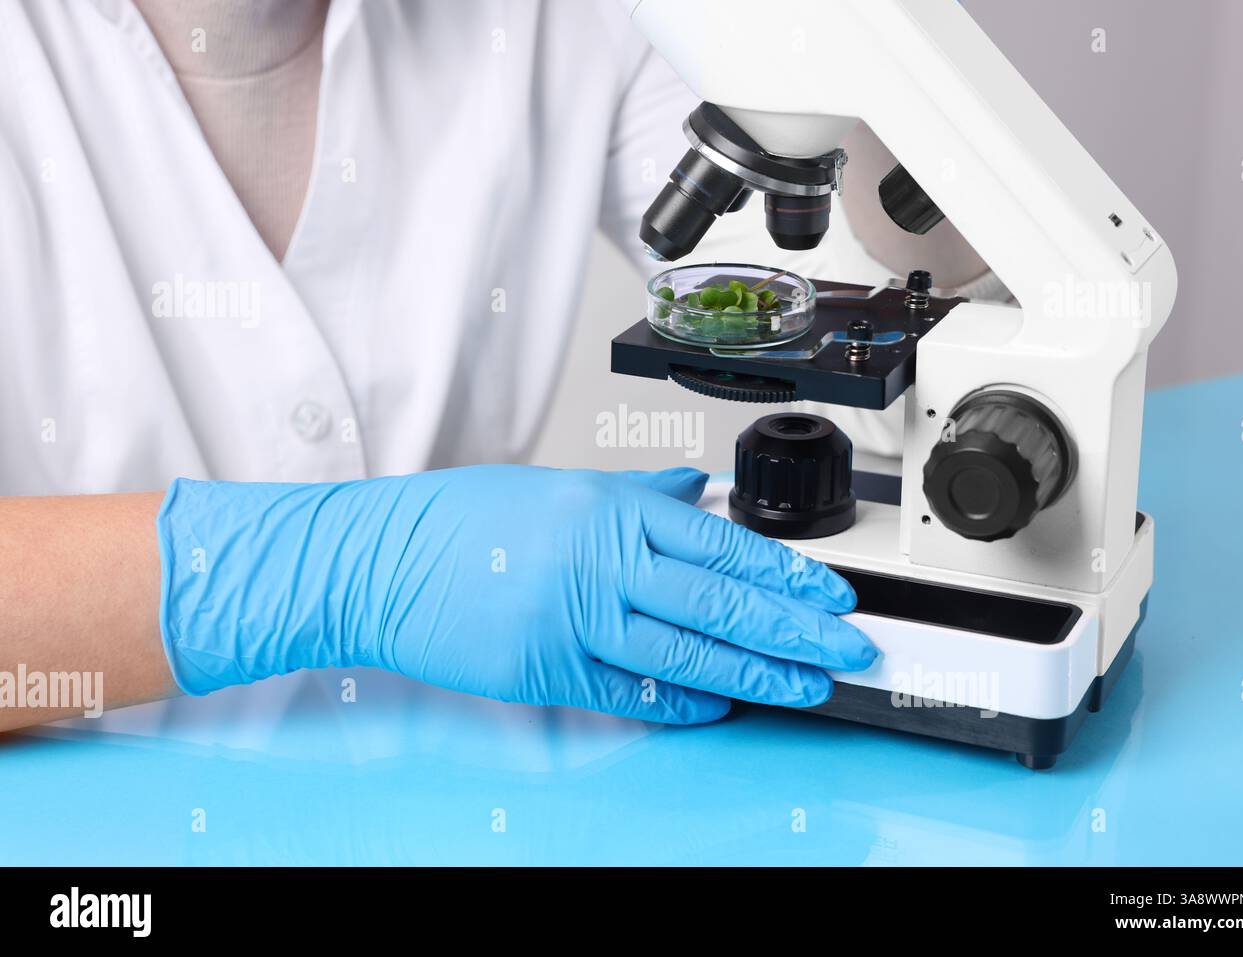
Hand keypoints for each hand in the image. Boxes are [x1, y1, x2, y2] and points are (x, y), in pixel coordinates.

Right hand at [157, 466, 875, 722]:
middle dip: (795, 631)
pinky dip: (679, 701)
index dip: (786, 575)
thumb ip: (637, 493)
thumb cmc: (461, 520)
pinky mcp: (547, 669)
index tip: (830, 594)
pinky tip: (721, 708)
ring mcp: (575, 619)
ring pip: (687, 652)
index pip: (722, 544)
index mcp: (611, 509)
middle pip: (719, 603)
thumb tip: (696, 490)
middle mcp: (601, 562)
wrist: (380, 559)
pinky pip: (630, 691)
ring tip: (806, 687)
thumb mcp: (557, 485)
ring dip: (754, 675)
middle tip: (848, 649)